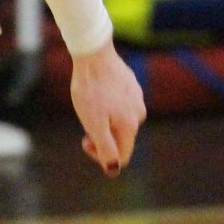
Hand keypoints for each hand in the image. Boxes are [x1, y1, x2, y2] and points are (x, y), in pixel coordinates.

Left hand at [70, 41, 146, 175]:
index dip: (101, 156)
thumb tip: (114, 169)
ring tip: (90, 105)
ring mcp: (137, 98)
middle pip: (121, 138)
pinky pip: (121, 105)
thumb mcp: (94, 124)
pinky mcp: (132, 86)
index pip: (121, 157)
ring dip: (104, 120)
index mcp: (130, 126)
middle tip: (85, 122)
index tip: (85, 140)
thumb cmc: (90, 89)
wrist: (93, 54)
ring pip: (120, 121)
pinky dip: (108, 106)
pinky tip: (97, 93)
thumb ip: (106, 148)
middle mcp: (139, 114)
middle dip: (102, 136)